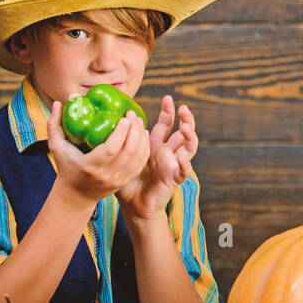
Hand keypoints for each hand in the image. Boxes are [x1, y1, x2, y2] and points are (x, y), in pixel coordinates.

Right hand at [47, 100, 149, 205]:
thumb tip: (58, 103)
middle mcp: (105, 175)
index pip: (110, 150)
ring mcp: (117, 180)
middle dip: (134, 131)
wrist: (76, 195)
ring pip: (137, 158)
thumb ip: (53, 124)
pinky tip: (143, 134)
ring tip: (138, 121)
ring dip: (141, 138)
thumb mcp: (56, 147)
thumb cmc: (66, 166)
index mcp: (89, 166)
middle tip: (132, 114)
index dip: (121, 133)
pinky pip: (139, 164)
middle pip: (128, 152)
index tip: (124, 118)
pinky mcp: (124, 181)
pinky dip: (144, 148)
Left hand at [115, 95, 198, 222]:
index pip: (166, 123)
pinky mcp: (173, 178)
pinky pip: (183, 171)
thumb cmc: (126, 180)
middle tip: (183, 107)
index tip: (167, 98)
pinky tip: (182, 158)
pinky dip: (185, 165)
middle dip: (186, 118)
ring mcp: (173, 164)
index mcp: (155, 144)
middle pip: (183, 131)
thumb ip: (118, 140)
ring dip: (189, 136)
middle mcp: (167, 151)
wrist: (133, 205)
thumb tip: (113, 119)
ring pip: (189, 147)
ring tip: (185, 127)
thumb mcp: (121, 156)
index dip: (168, 111)